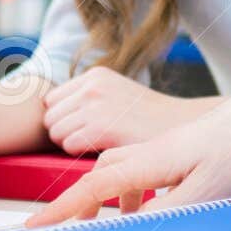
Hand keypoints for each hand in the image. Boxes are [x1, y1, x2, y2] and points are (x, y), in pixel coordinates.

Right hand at [27, 87, 230, 225]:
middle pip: (98, 179)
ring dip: (109, 202)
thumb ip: (166, 213)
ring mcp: (162, 152)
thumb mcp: (207, 192)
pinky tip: (151, 211)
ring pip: (118, 175)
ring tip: (112, 229)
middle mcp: (148, 153)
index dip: (61, 210)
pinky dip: (133, 195)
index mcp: (148, 161)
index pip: (93, 188)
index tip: (33, 228)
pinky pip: (140, 174)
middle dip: (78, 206)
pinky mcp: (176, 155)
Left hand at [42, 68, 203, 153]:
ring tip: (97, 147)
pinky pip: (68, 145)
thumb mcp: (118, 95)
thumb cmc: (149, 121)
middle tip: (89, 142)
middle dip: (63, 133)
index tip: (82, 130)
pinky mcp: (100, 126)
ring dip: (70, 145)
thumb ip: (89, 99)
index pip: (52, 100)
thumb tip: (50, 114)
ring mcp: (95, 104)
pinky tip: (103, 151)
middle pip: (50, 117)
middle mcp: (92, 86)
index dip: (64, 119)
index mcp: (95, 76)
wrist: (181, 128)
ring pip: (56, 132)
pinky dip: (80, 154)